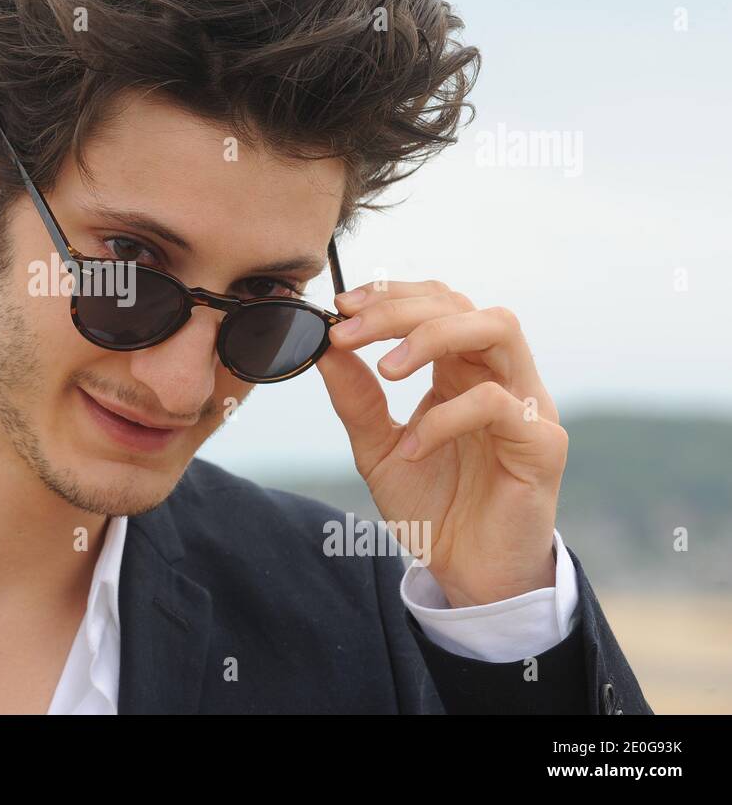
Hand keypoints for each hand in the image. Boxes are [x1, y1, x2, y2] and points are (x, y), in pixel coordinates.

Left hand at [315, 279, 564, 605]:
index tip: (341, 307)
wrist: (465, 574)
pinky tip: (412, 448)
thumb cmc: (432, 507)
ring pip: (497, 327)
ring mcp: (527, 404)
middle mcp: (499, 376)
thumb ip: (357, 399)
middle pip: (461, 304)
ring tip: (385, 370)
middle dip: (398, 310)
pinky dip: (445, 418)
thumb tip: (326, 346)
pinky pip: (498, 404)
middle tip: (348, 332)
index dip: (390, 295)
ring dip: (432, 336)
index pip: (436, 302)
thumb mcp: (378, 449)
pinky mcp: (544, 444)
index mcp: (462, 370)